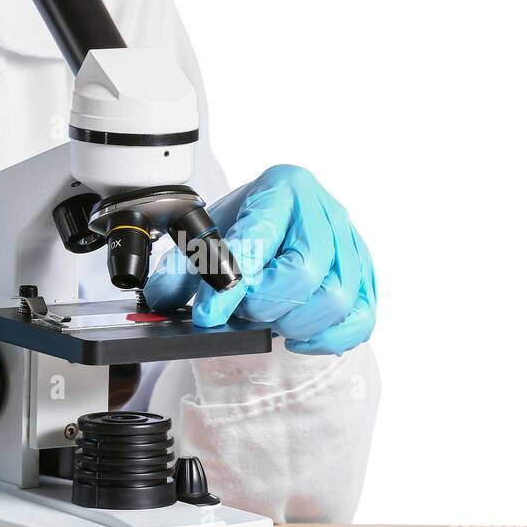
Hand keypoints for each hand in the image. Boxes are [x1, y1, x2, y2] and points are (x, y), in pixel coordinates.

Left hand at [144, 165, 376, 354]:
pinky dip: (329, 337)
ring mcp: (351, 244)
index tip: (208, 314)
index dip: (231, 283)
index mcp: (282, 189)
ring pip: (335, 298)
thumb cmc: (247, 226)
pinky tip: (299, 337)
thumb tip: (160, 299)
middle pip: (304, 272)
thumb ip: (180, 266)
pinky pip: (361, 317)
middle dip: (265, 303)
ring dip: (295, 322)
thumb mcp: (206, 234)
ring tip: (271, 317)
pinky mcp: (366, 276)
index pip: (260, 238)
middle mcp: (324, 212)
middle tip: (244, 309)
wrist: (281, 217)